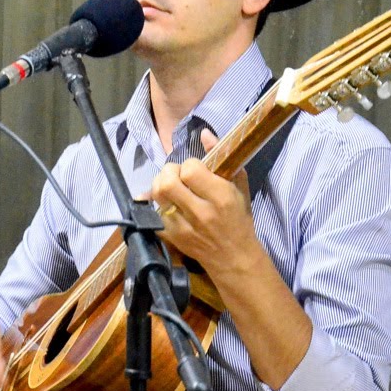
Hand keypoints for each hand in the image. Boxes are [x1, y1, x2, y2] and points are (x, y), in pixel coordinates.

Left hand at [150, 129, 260, 273]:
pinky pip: (151, 214)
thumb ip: (222, 159)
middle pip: (167, 182)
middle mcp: (200, 212)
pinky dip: (153, 204)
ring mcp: (182, 227)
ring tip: (170, 186)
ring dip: (160, 185)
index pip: (190, 170)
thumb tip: (204, 133)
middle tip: (177, 175)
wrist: (233, 257)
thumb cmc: (239, 219)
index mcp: (220, 197)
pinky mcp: (170, 238)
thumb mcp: (239, 186)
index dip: (190, 165)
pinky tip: (164, 202)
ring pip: (156, 196)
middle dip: (169, 171)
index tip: (196, 169)